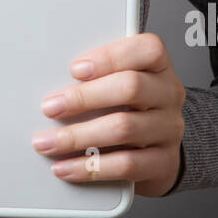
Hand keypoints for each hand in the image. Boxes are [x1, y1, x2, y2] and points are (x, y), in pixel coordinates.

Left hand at [31, 33, 185, 197]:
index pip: (145, 50)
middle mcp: (168, 95)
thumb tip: (54, 89)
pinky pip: (126, 165)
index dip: (109, 57)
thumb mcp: (119, 84)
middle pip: (131, 87)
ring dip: (78, 136)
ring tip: (48, 142)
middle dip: (84, 98)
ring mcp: (169, 129)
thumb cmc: (131, 108)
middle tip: (50, 107)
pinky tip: (66, 167)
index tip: (75, 70)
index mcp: (158, 67)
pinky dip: (90, 167)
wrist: (159, 151)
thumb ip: (96, 78)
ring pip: (124, 128)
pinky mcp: (163, 162)